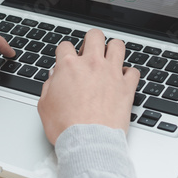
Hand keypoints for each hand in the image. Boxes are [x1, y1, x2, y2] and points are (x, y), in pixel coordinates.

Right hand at [37, 29, 139, 144]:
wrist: (88, 142)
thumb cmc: (66, 127)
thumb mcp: (44, 105)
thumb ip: (49, 86)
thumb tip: (54, 78)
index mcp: (68, 66)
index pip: (65, 45)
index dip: (64, 52)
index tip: (66, 60)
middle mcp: (92, 65)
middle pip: (95, 35)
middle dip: (91, 40)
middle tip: (89, 52)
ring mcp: (111, 74)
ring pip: (118, 45)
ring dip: (112, 49)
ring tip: (109, 59)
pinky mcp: (127, 87)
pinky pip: (133, 71)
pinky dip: (129, 73)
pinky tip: (122, 79)